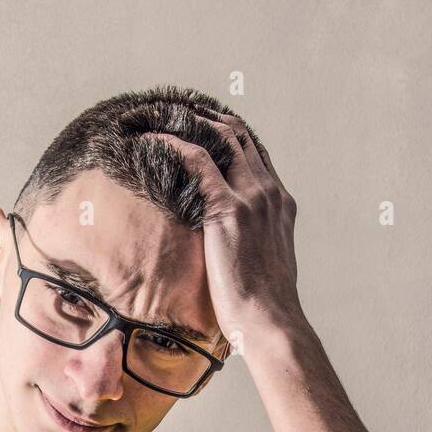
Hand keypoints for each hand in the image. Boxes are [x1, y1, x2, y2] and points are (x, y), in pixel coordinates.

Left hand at [144, 113, 309, 352]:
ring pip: (220, 138)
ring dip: (188, 122)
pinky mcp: (229, 209)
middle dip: (206, 118)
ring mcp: (252, 198)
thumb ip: (252, 245)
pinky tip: (151, 139)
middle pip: (239, 136)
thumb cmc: (263, 306)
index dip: (229, 135)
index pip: (255, 153)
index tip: (202, 126)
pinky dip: (173, 144)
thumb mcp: (264, 265)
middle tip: (176, 110)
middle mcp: (269, 192)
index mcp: (280, 203)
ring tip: (158, 115)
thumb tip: (231, 252)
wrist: (270, 321)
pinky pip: (197, 161)